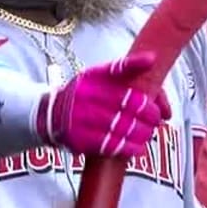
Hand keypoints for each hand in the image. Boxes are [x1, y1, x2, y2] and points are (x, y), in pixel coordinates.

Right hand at [38, 52, 170, 157]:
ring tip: (147, 135)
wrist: (50, 113)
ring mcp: (81, 118)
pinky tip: (138, 148)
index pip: (124, 82)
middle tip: (155, 122)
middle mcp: (86, 96)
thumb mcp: (100, 74)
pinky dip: (128, 148)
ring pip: (120, 128)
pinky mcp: (79, 139)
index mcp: (94, 77)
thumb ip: (127, 67)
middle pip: (126, 108)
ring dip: (140, 134)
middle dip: (147, 117)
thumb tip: (153, 58)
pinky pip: (109, 146)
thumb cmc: (85, 93)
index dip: (145, 100)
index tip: (156, 108)